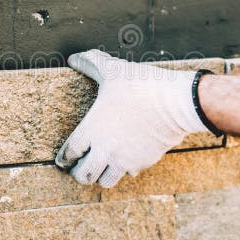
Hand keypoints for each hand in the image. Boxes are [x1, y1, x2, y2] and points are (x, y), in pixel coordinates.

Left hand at [55, 49, 207, 187]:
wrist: (176, 102)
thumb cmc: (141, 84)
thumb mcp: (112, 70)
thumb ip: (90, 63)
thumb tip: (73, 58)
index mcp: (92, 130)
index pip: (70, 153)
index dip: (64, 158)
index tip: (63, 160)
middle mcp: (105, 150)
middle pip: (84, 175)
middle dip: (79, 173)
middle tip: (79, 168)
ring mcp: (124, 160)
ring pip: (106, 180)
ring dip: (101, 175)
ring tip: (101, 167)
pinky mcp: (143, 163)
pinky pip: (129, 173)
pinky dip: (125, 169)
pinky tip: (126, 159)